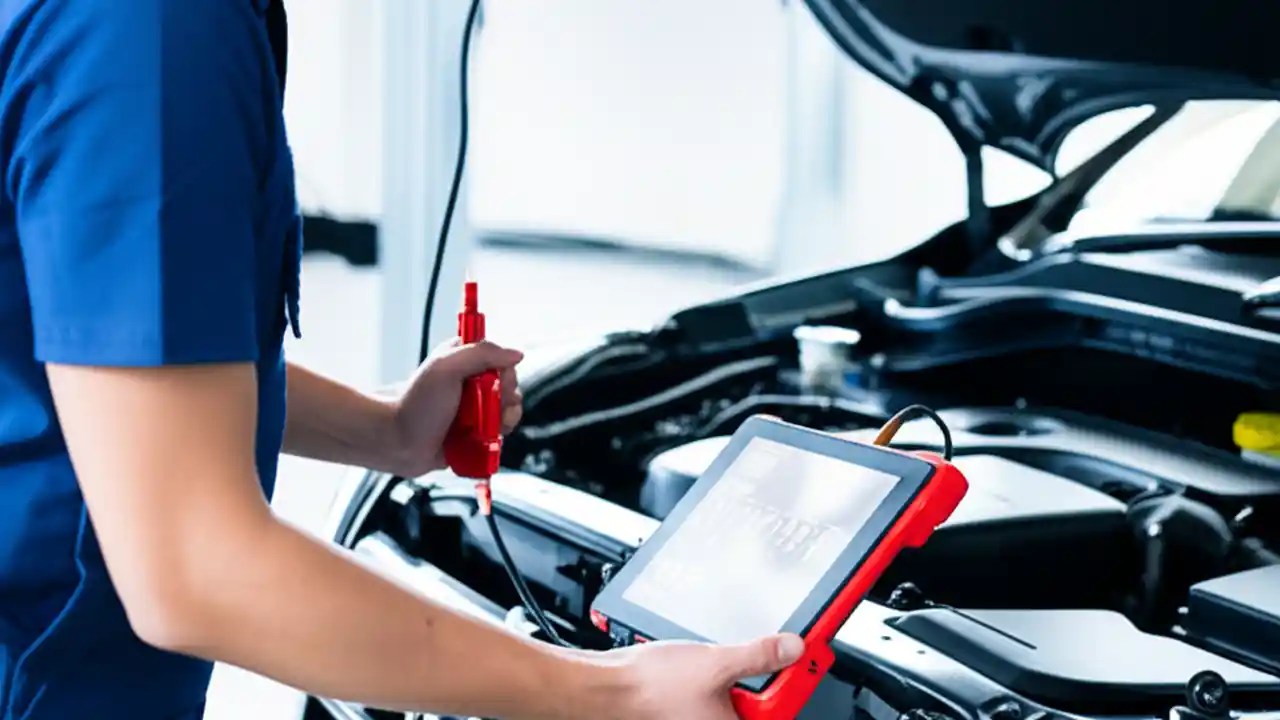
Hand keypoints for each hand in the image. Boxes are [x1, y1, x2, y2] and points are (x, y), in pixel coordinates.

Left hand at [391, 339, 523, 476]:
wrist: (398, 442)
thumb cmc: (415, 404)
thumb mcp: (447, 367)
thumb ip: (482, 353)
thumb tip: (517, 354)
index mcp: (465, 360)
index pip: (503, 361)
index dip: (505, 374)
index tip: (493, 383)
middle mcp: (472, 383)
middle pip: (510, 389)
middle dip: (503, 401)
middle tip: (482, 408)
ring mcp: (475, 410)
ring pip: (508, 413)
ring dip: (500, 422)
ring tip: (480, 427)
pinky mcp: (476, 433)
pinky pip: (499, 434)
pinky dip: (495, 438)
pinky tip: (479, 440)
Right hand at [583, 633, 804, 719]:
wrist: (610, 687)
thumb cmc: (652, 687)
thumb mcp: (717, 662)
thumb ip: (760, 655)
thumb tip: (792, 649)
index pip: (781, 713)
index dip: (792, 688)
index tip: (803, 662)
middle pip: (761, 709)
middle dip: (762, 682)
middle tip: (762, 656)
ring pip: (739, 702)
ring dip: (738, 680)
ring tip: (719, 664)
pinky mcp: (691, 715)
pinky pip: (718, 701)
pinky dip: (719, 683)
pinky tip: (704, 668)